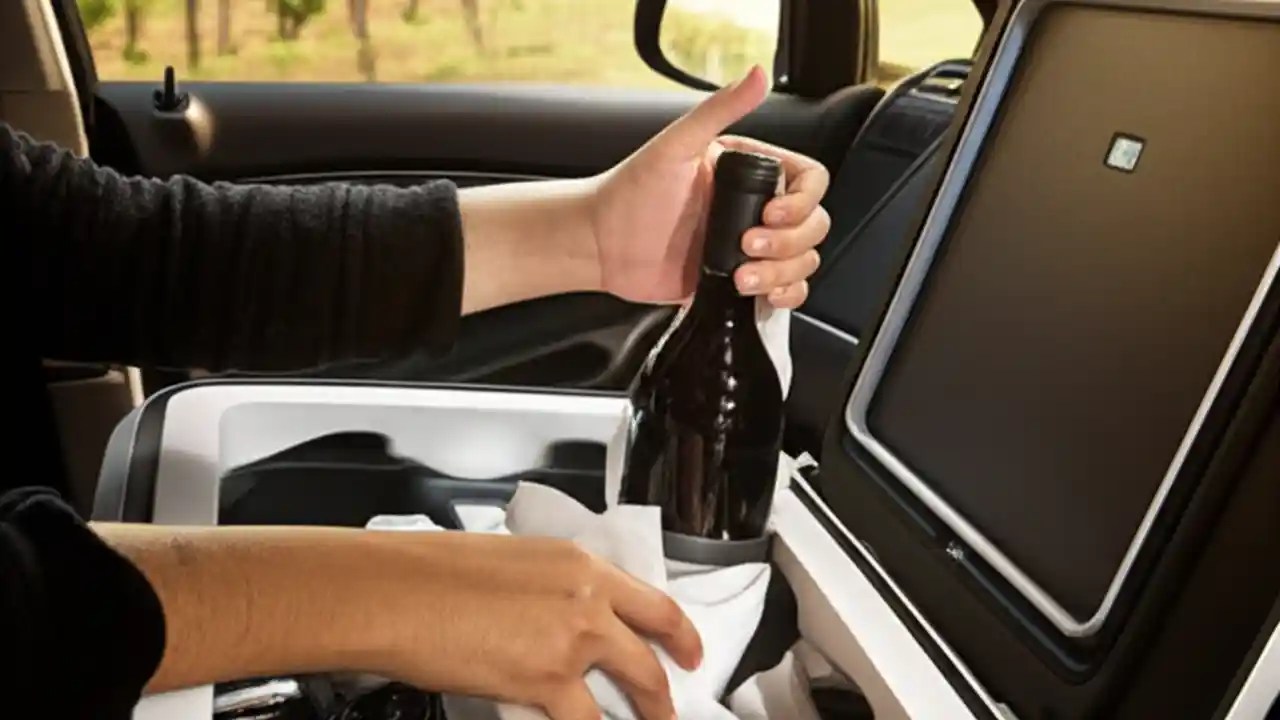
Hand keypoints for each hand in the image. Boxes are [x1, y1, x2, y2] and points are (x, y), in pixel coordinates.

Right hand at [386, 532, 700, 719]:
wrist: (399, 592)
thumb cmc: (435, 571)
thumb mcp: (513, 560)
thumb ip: (552, 587)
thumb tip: (559, 614)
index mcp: (579, 565)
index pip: (651, 600)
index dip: (680, 631)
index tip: (689, 647)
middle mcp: (586, 599)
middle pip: (651, 650)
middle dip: (667, 685)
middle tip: (671, 704)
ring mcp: (571, 642)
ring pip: (634, 688)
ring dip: (644, 716)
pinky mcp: (548, 681)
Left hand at [592, 65, 831, 309]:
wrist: (601, 245)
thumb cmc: (630, 193)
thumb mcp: (676, 145)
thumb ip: (718, 110)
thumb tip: (755, 75)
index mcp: (750, 171)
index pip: (809, 181)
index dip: (801, 202)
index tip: (770, 213)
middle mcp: (755, 208)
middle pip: (813, 225)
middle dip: (788, 243)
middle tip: (746, 245)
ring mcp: (750, 247)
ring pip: (803, 260)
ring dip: (782, 273)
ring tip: (741, 275)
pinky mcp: (740, 280)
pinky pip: (786, 291)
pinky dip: (785, 295)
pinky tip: (759, 293)